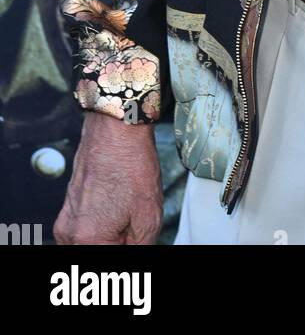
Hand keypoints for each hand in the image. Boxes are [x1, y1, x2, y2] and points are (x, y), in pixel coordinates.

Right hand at [54, 111, 162, 244]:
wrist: (115, 128)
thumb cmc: (132, 165)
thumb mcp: (149, 216)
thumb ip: (141, 248)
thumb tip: (138, 254)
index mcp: (89, 240)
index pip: (111, 267)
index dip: (131, 249)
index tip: (137, 239)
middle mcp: (69, 234)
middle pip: (98, 253)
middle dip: (119, 245)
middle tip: (133, 229)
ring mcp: (66, 220)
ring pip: (91, 244)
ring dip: (110, 239)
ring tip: (127, 217)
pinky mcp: (68, 207)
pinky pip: (85, 230)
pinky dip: (102, 227)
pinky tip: (118, 209)